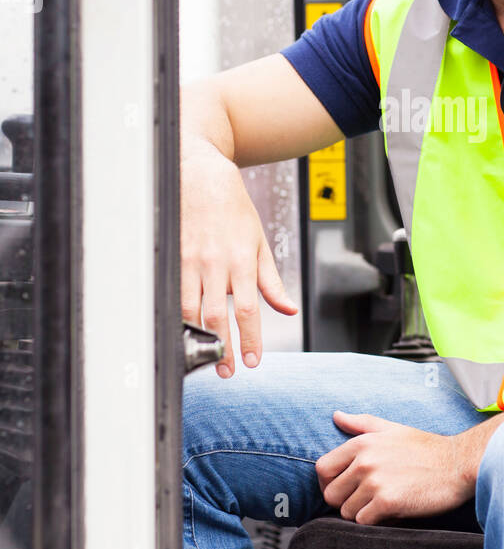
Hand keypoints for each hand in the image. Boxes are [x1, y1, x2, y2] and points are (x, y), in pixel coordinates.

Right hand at [181, 143, 296, 376]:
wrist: (202, 176)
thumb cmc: (233, 209)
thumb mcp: (259, 243)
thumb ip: (272, 280)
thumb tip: (287, 309)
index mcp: (242, 260)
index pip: (249, 310)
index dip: (250, 339)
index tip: (253, 362)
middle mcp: (216, 263)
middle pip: (219, 316)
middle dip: (224, 349)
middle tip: (228, 372)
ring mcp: (190, 261)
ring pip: (190, 309)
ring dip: (197, 338)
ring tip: (205, 358)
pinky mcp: (171, 256)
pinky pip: (171, 293)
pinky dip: (175, 316)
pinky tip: (179, 332)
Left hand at [316, 412, 476, 524]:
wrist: (458, 465)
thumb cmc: (426, 448)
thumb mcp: (392, 429)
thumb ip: (361, 423)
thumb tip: (336, 416)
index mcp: (361, 443)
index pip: (322, 469)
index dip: (328, 483)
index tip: (342, 489)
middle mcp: (364, 462)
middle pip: (331, 494)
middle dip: (344, 501)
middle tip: (364, 501)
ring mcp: (375, 482)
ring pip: (346, 511)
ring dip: (361, 513)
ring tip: (381, 504)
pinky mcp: (388, 502)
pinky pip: (364, 521)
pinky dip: (375, 521)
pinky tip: (390, 512)